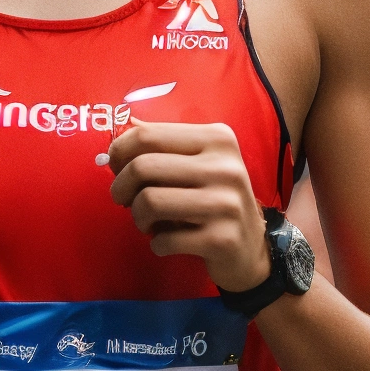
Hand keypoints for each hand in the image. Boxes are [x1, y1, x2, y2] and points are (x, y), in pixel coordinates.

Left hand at [105, 120, 267, 291]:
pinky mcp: (223, 239)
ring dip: (137, 217)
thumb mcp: (197, 162)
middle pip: (142, 167)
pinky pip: (164, 240)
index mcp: (217, 138)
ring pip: (149, 202)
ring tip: (147, 222)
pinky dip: (156, 244)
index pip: (146, 135)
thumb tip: (126, 123)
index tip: (117, 169)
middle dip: (120, 187)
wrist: (252, 247)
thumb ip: (163, 143)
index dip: (119, 153)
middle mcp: (226, 166)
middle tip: (124, 200)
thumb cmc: (213, 199)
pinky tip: (168, 242)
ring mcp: (226, 203)